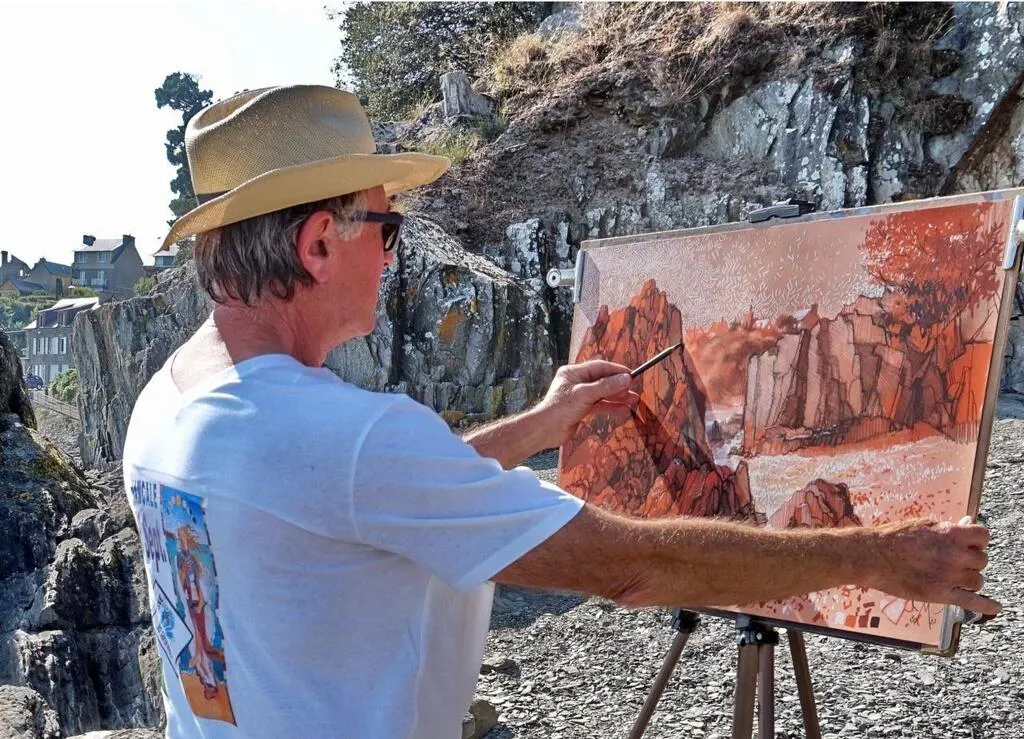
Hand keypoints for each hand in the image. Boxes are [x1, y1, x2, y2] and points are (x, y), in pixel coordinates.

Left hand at [532, 360, 638, 449]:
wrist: (545, 430)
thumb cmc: (559, 408)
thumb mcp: (584, 394)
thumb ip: (606, 386)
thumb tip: (626, 379)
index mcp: (573, 373)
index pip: (599, 367)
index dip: (616, 370)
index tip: (631, 374)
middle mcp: (576, 382)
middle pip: (602, 380)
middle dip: (618, 385)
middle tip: (634, 389)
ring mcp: (579, 396)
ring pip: (602, 394)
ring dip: (617, 397)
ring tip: (633, 399)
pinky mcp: (581, 409)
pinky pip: (599, 405)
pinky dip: (611, 407)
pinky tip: (623, 410)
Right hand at [866, 517, 999, 615]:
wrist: (871, 556)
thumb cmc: (893, 537)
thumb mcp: (923, 525)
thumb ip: (948, 528)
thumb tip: (966, 524)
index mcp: (950, 534)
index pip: (982, 536)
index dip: (976, 541)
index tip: (969, 545)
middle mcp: (954, 555)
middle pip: (981, 561)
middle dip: (971, 561)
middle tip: (956, 562)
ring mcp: (948, 576)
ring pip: (977, 580)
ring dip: (970, 579)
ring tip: (956, 577)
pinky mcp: (940, 594)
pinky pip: (972, 602)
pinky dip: (986, 605)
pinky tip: (994, 607)